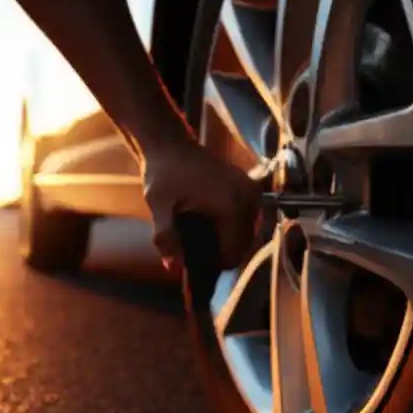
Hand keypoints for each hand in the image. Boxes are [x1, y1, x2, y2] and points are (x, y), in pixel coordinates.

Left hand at [143, 139, 260, 271]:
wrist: (170, 144)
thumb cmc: (163, 173)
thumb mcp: (159, 206)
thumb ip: (167, 238)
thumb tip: (173, 268)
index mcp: (232, 205)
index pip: (233, 253)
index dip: (214, 263)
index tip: (194, 260)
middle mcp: (249, 198)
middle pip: (243, 246)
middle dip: (222, 251)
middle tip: (196, 247)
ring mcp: (253, 191)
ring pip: (247, 234)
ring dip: (228, 240)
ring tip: (203, 234)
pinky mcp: (251, 187)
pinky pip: (248, 219)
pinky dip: (233, 227)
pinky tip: (212, 224)